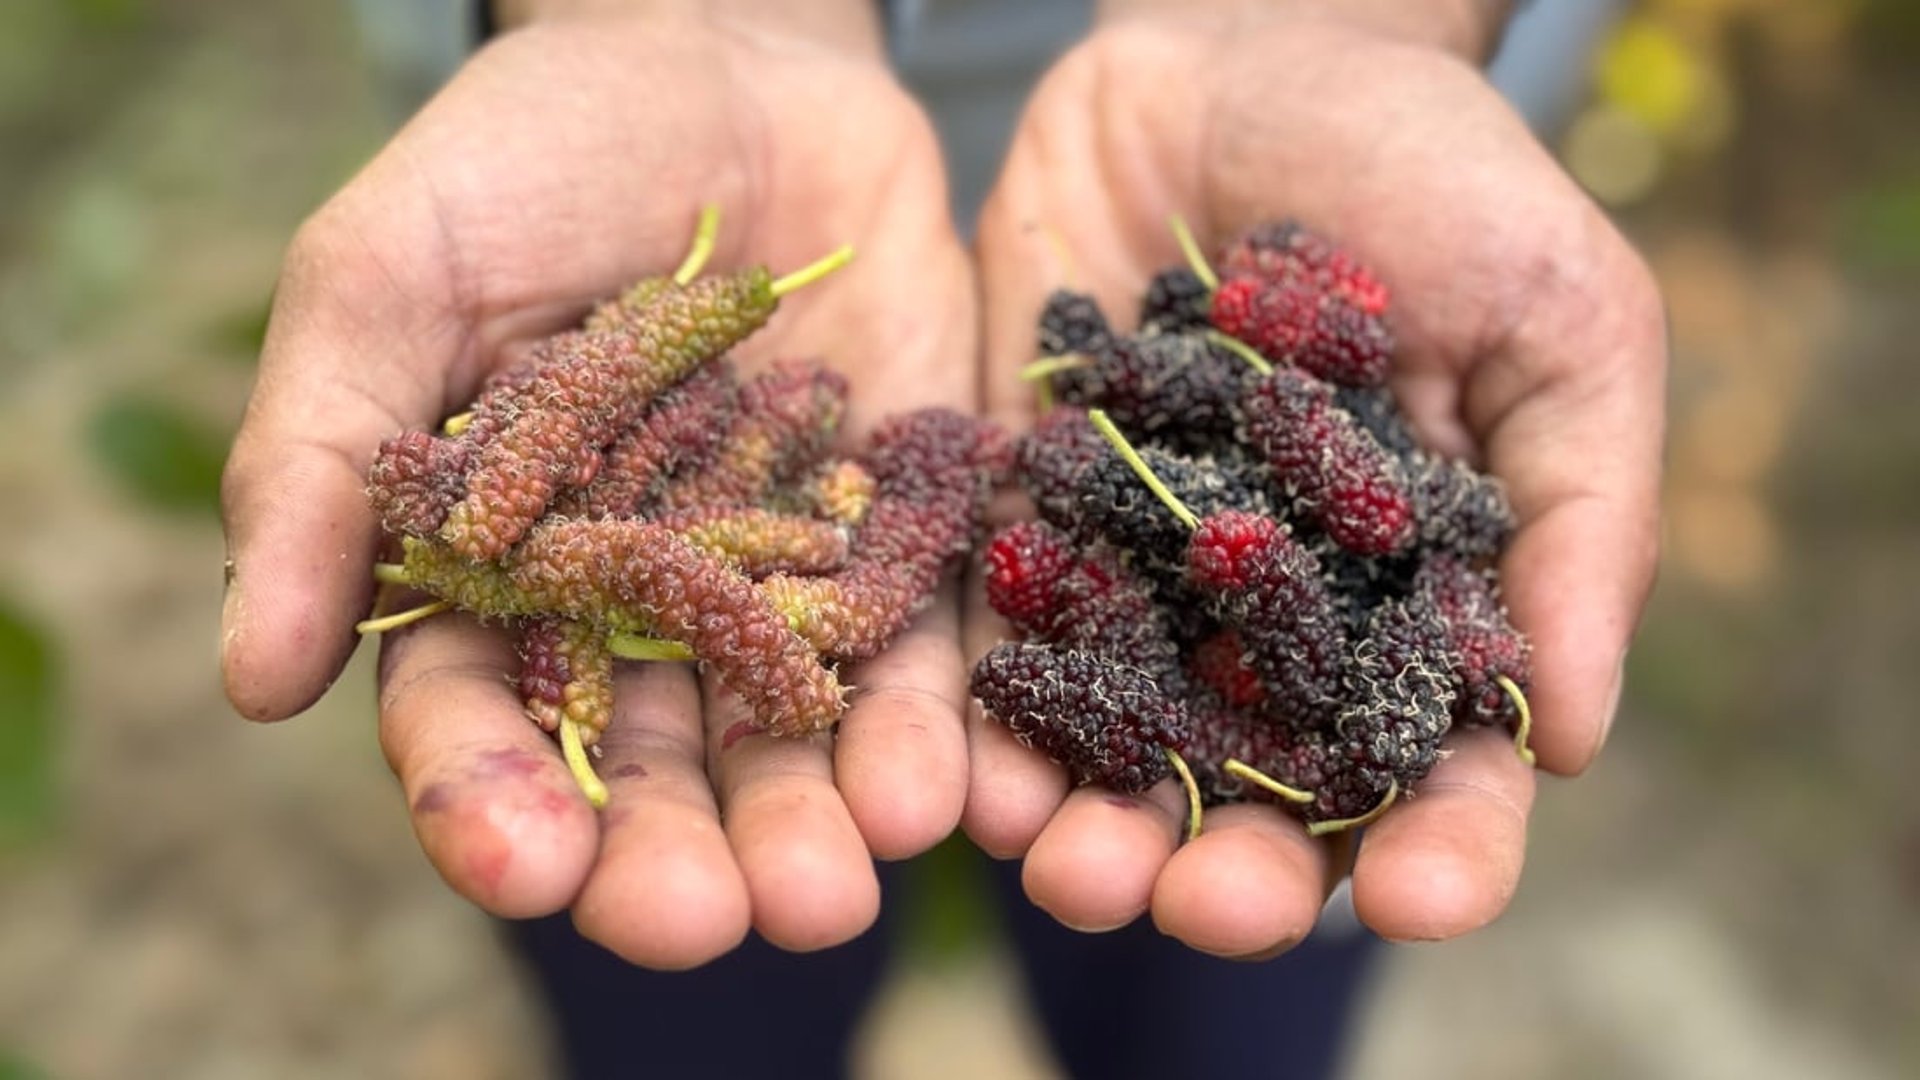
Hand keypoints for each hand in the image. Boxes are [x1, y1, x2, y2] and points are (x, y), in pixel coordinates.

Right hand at [219, 5, 975, 966]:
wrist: (725, 52)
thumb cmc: (525, 153)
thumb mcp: (387, 274)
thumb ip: (325, 463)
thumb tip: (254, 681)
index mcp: (498, 569)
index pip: (480, 717)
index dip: (490, 798)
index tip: (522, 865)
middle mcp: (641, 596)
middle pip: (647, 759)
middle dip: (667, 850)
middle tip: (697, 923)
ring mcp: (779, 565)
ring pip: (785, 729)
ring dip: (805, 821)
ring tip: (827, 894)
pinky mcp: (900, 519)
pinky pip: (919, 639)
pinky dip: (927, 720)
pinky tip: (936, 793)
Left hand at [967, 9, 1664, 954]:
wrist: (1244, 57)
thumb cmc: (1432, 179)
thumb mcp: (1558, 320)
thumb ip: (1577, 518)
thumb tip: (1573, 738)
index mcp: (1411, 603)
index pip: (1439, 764)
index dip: (1443, 843)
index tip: (1423, 897)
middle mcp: (1269, 622)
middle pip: (1259, 793)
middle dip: (1238, 872)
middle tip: (1204, 911)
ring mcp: (1136, 577)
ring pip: (1117, 747)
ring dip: (1096, 830)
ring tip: (1074, 875)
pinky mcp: (1018, 515)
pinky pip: (994, 638)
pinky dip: (982, 719)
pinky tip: (973, 781)